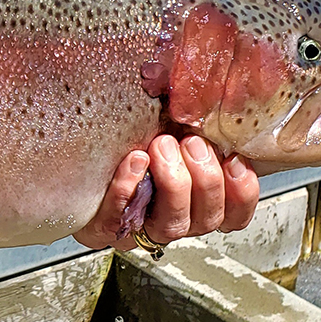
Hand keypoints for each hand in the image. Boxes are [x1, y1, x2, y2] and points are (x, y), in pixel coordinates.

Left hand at [73, 135, 258, 250]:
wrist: (78, 162)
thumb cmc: (133, 142)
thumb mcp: (173, 130)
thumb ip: (198, 125)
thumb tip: (217, 94)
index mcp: (196, 203)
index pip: (233, 215)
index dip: (242, 192)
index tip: (234, 160)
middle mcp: (174, 220)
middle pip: (207, 218)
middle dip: (206, 178)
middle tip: (190, 143)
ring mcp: (141, 227)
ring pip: (172, 225)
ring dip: (174, 182)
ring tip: (162, 145)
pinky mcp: (106, 227)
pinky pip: (119, 218)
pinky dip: (128, 188)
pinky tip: (134, 160)